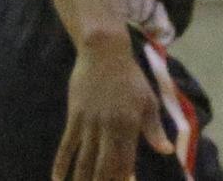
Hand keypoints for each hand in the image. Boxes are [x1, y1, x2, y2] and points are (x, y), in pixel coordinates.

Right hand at [53, 42, 171, 180]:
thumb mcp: (148, 101)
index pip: (125, 161)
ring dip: (82, 179)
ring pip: (84, 160)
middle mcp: (109, 127)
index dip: (122, 178)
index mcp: (130, 124)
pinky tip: (57, 179)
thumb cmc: (130, 78)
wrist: (104, 54)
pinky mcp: (74, 116)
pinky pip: (66, 145)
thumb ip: (155, 129)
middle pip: (104, 165)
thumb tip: (166, 151)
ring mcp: (90, 123)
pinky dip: (61, 164)